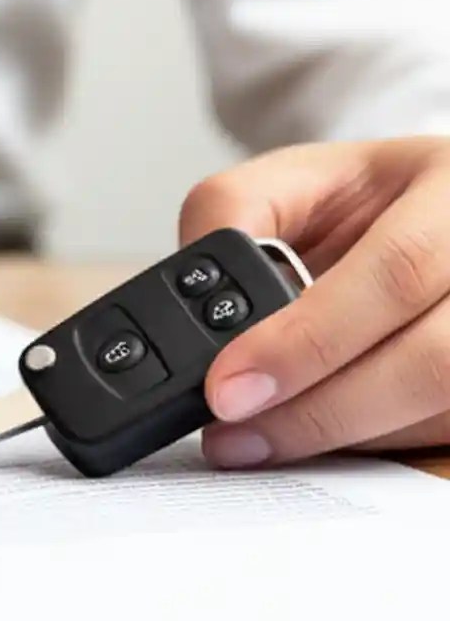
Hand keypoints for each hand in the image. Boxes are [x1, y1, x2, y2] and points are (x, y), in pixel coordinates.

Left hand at [178, 136, 449, 468]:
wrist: (429, 220)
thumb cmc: (365, 203)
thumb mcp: (294, 177)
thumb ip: (235, 210)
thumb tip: (195, 278)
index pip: (396, 271)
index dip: (309, 340)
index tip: (227, 386)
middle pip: (433, 359)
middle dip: (319, 408)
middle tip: (233, 432)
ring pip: (442, 408)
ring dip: (342, 436)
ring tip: (256, 440)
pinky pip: (444, 436)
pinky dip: (373, 442)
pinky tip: (318, 435)